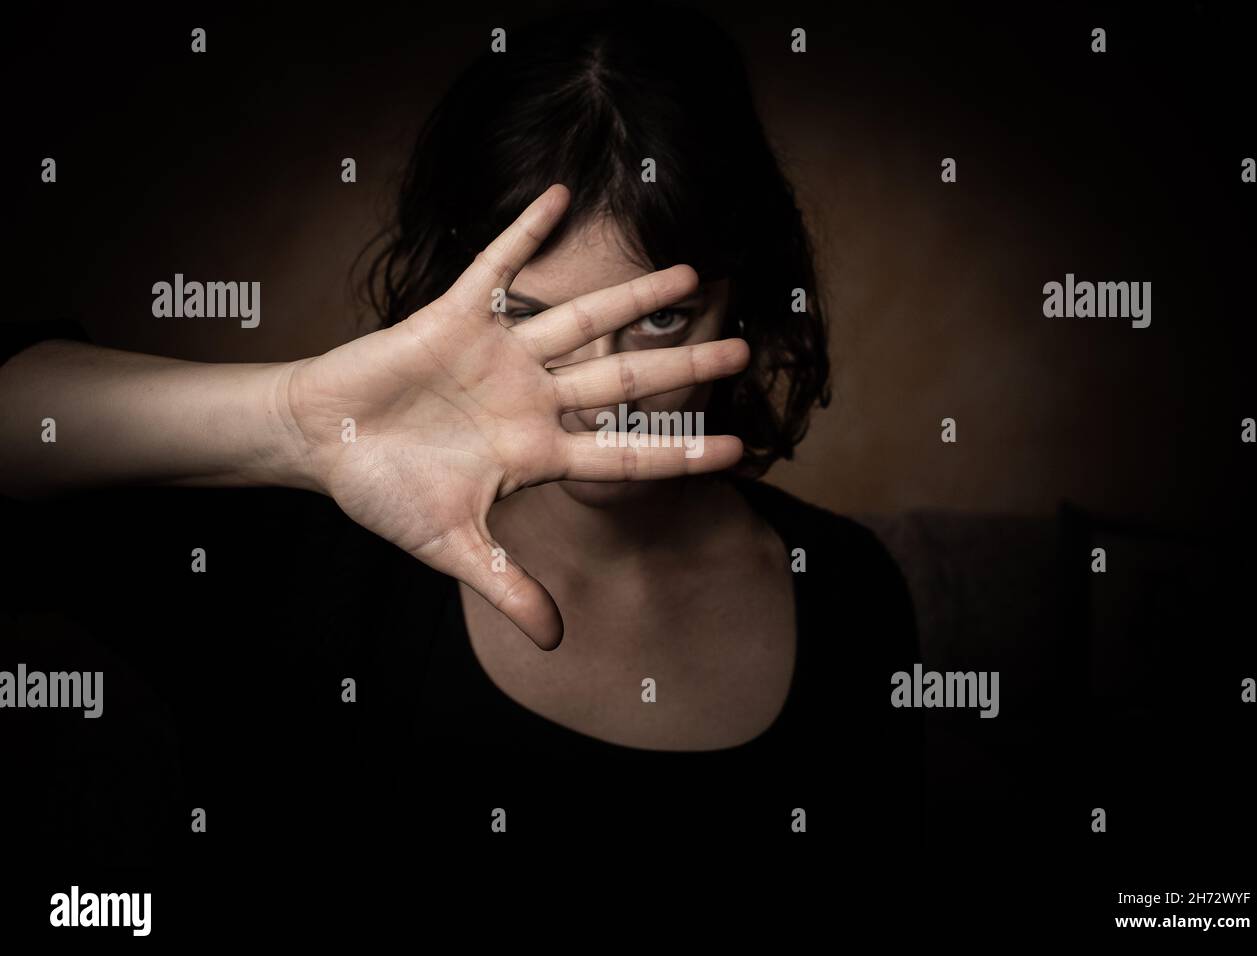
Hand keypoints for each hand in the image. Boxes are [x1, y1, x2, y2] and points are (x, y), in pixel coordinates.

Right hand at [279, 184, 749, 648]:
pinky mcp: (455, 318)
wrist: (321, 444)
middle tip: (743, 352)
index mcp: (536, 452)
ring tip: (689, 270)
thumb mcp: (449, 545)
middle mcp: (531, 399)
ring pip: (580, 320)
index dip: (678, 452)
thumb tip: (556, 641)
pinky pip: (496, 268)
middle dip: (681, 366)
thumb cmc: (383, 491)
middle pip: (622, 379)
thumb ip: (505, 586)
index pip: (623, 452)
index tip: (738, 451)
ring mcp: (499, 357)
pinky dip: (524, 232)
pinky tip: (560, 195)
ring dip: (631, 296)